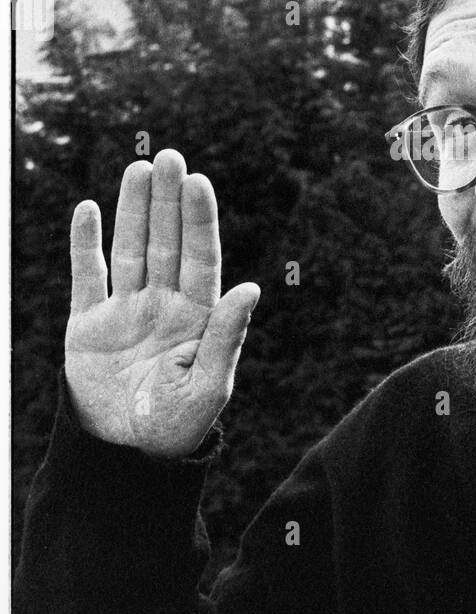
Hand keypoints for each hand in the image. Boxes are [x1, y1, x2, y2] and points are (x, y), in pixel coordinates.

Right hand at [65, 148, 259, 457]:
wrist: (127, 457)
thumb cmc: (178, 426)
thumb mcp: (209, 385)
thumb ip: (226, 335)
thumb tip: (251, 287)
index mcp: (198, 317)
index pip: (199, 257)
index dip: (199, 220)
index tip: (198, 183)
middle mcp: (163, 304)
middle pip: (165, 242)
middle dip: (167, 202)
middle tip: (169, 157)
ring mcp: (125, 310)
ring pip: (129, 249)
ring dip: (133, 210)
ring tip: (138, 169)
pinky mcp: (88, 324)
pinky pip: (86, 276)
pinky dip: (85, 243)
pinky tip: (89, 209)